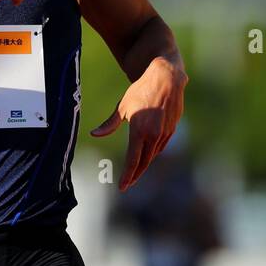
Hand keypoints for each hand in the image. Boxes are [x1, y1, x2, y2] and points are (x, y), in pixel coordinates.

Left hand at [91, 57, 187, 190]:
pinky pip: (161, 146)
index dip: (127, 175)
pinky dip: (153, 153)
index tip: (122, 187)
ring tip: (135, 173)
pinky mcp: (172, 129)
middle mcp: (154, 134)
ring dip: (144, 165)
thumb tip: (94, 134)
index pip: (133, 160)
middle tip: (128, 184)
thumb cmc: (140, 90)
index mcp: (140, 130)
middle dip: (135, 174)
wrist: (166, 78)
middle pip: (144, 162)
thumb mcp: (123, 106)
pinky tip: (147, 157)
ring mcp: (165, 132)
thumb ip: (109, 124)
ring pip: (153, 155)